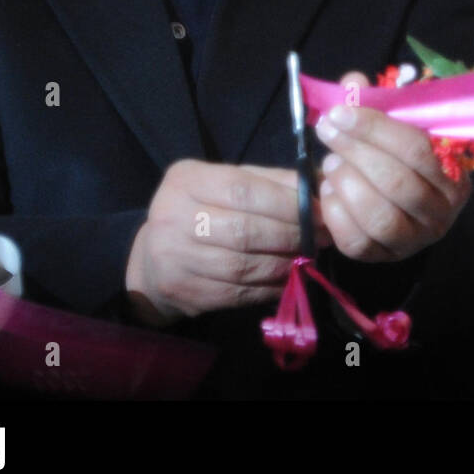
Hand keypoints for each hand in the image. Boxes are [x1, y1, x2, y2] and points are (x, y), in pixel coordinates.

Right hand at [125, 159, 327, 325]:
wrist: (152, 259)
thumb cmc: (203, 211)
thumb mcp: (229, 183)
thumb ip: (271, 181)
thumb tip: (321, 187)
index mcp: (186, 180)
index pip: (244, 190)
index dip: (288, 204)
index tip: (321, 213)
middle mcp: (172, 216)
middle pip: (245, 230)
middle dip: (292, 236)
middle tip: (320, 239)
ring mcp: (173, 257)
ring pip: (243, 266)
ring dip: (284, 265)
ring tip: (307, 259)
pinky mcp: (182, 291)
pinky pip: (236, 293)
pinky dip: (268, 288)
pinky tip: (286, 280)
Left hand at [313, 71, 471, 262]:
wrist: (396, 206)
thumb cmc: (397, 158)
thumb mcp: (393, 128)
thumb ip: (376, 103)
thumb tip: (353, 81)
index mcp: (452, 173)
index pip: (417, 149)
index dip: (375, 128)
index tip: (340, 113)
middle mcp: (441, 212)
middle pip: (397, 183)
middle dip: (356, 153)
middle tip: (328, 133)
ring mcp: (414, 240)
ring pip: (380, 217)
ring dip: (348, 184)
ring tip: (330, 164)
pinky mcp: (385, 258)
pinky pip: (359, 243)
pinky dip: (337, 215)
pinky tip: (329, 193)